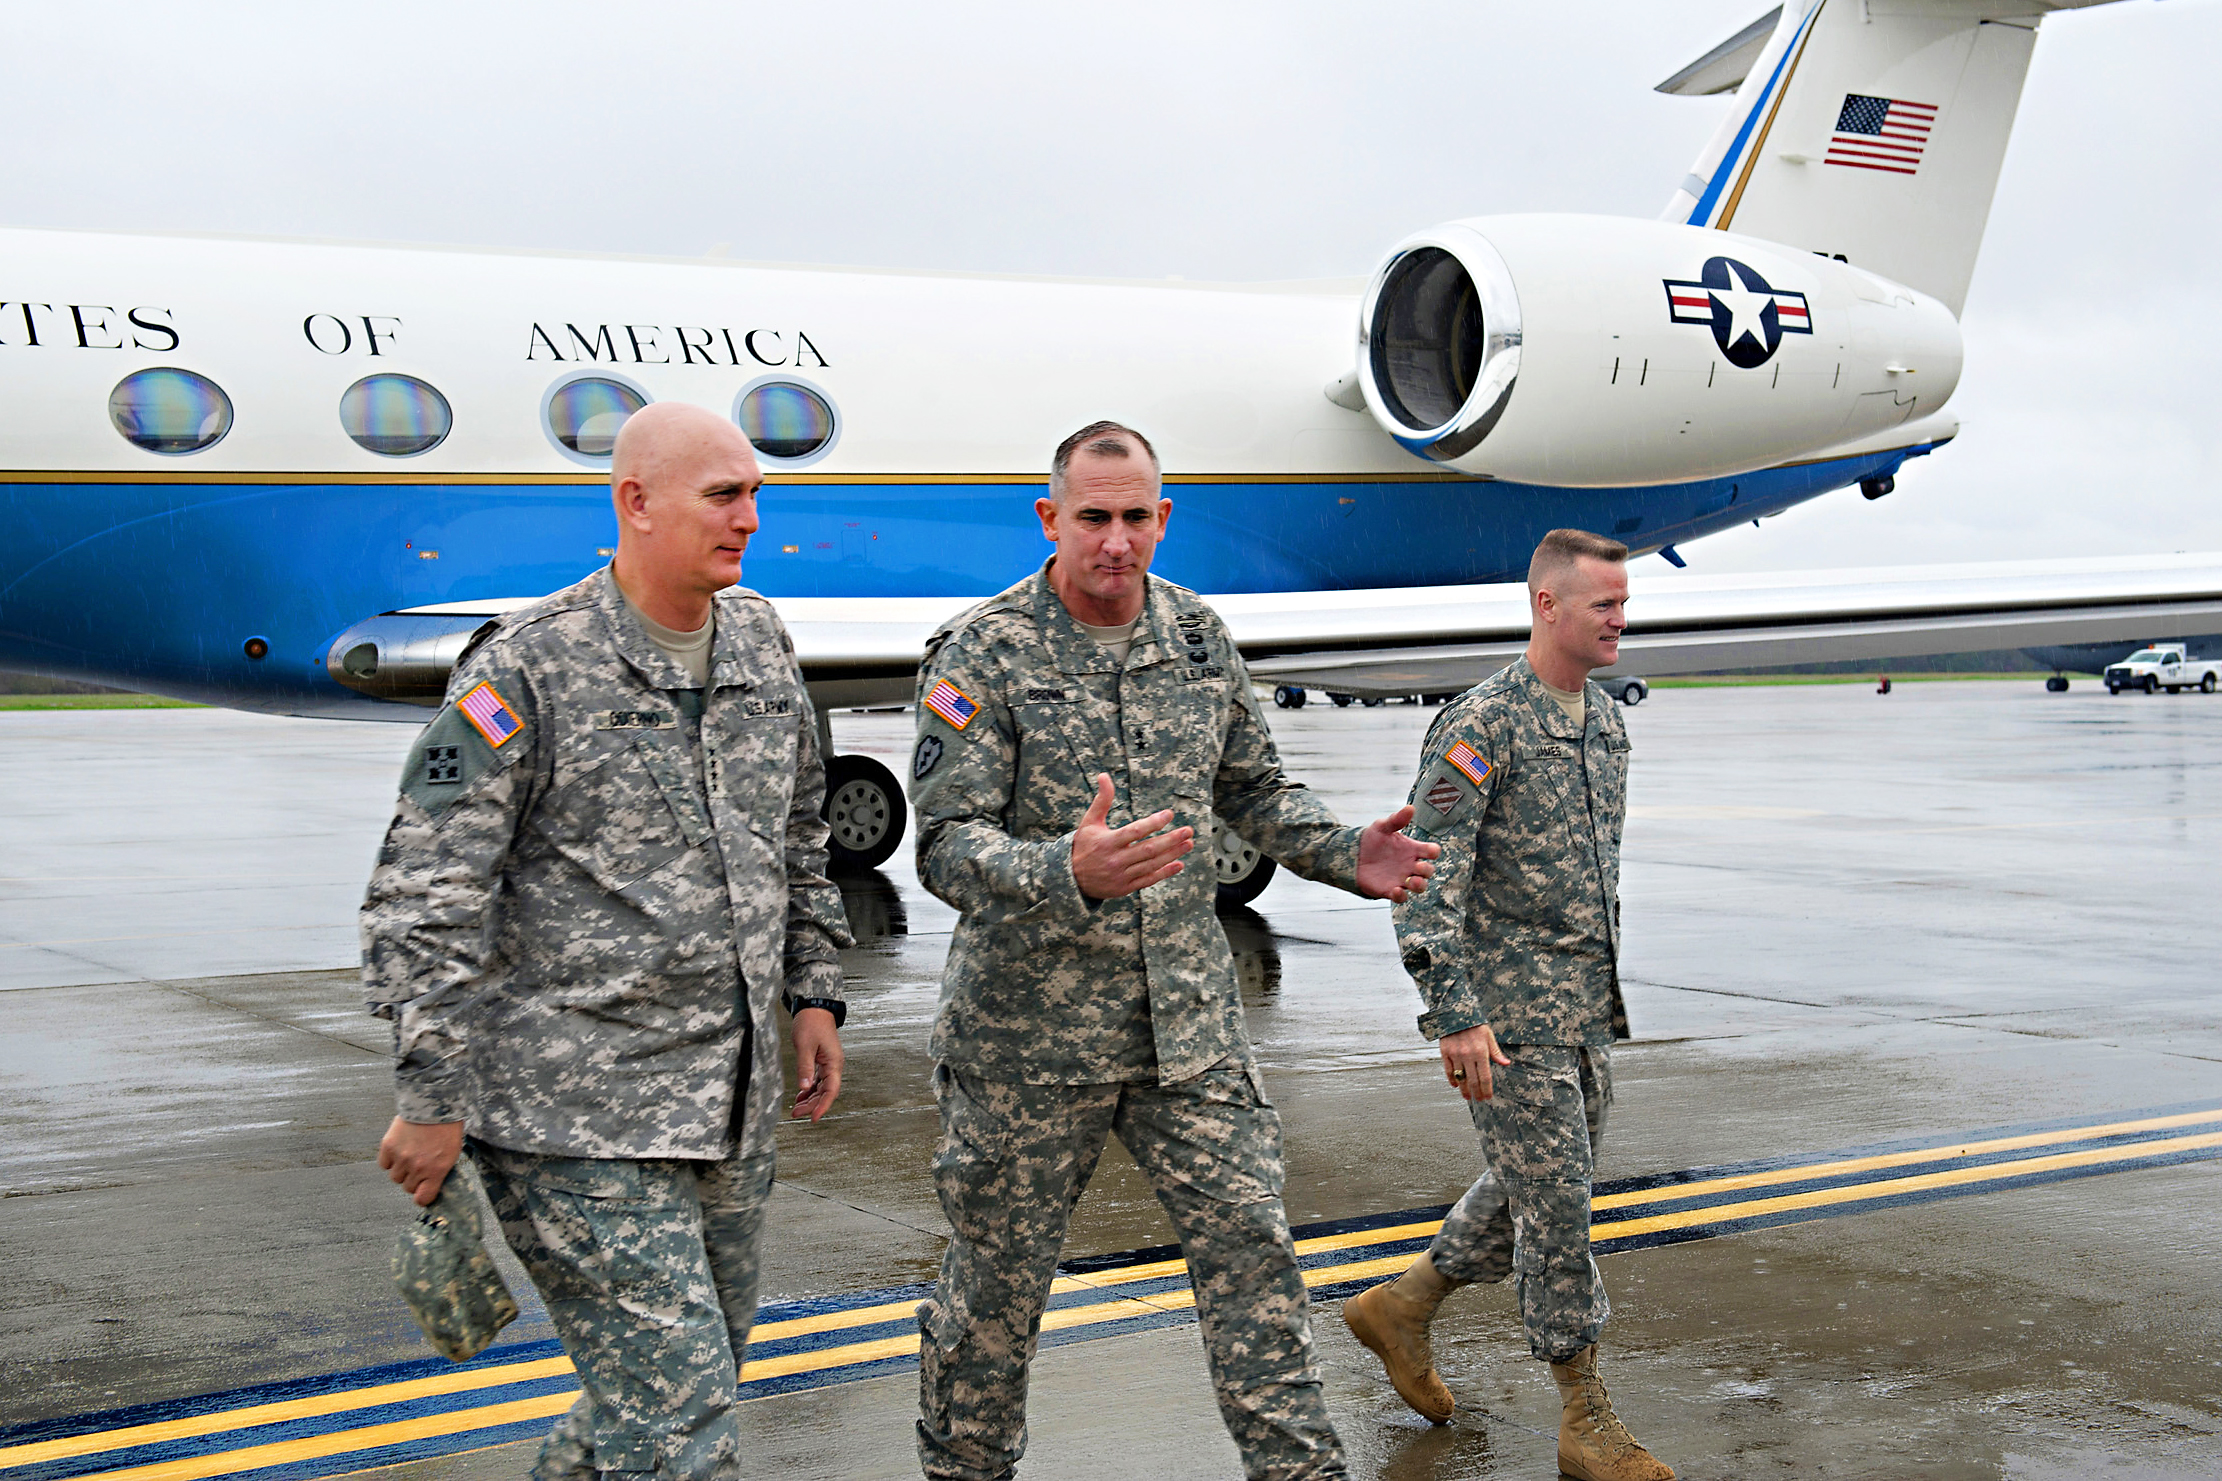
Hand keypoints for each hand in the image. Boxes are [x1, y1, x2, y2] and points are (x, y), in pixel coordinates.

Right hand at [379, 1117, 463, 1206]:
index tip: (422, 1192)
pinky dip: (389, 1159)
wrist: (433, 1104)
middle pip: (408, 1187)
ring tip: (409, 1154)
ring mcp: (401, 1158)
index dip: (422, 1197)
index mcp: (436, 1170)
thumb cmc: (446, 1127)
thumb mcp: (452, 1153)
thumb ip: (440, 1171)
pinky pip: (384, 1164)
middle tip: (418, 1165)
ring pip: (395, 1177)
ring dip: (401, 1169)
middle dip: (413, 1179)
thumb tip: (430, 1185)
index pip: (423, 1199)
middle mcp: (417, 1167)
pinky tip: (399, 1148)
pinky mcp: (388, 1147)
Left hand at [791, 1007, 843, 1121]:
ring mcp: (828, 1064)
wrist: (814, 1008)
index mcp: (833, 1063)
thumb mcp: (805, 1046)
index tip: (814, 1118)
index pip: (831, 1091)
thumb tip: (804, 1087)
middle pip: (826, 1092)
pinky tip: (800, 1096)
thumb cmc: (811, 1023)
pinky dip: (809, 1089)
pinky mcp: (822, 1061)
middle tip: (796, 1113)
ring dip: (810, 1099)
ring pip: (821, 1088)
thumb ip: (805, 1067)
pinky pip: (817, 1080)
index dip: (823, 1106)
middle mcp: (833, 1065)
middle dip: (812, 1105)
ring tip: (796, 1108)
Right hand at [1069, 774, 1192, 899]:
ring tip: (1188, 843)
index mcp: (1107, 842)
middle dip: (1170, 840)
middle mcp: (1116, 860)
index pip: (1135, 831)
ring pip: (1151, 864)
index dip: (1153, 823)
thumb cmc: (1083, 846)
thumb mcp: (1089, 822)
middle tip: (1188, 831)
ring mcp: (1122, 875)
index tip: (1169, 814)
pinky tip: (1179, 864)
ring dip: (1172, 854)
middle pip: (1148, 849)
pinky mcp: (1125, 888)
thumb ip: (1102, 800)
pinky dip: (1165, 873)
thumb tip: (1104, 775)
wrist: (1071, 879)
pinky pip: (1148, 880)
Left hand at [1356, 806, 1441, 902]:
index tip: (1430, 851)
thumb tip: (1411, 808)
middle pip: (1428, 871)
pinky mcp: (1390, 890)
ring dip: (1419, 885)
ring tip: (1412, 881)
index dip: (1433, 852)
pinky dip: (1401, 896)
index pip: (1431, 852)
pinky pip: (1401, 897)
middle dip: (1427, 870)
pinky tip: (1396, 891)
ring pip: (1419, 886)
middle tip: (1418, 867)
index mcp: (1413, 849)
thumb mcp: (1382, 827)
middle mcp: (1411, 865)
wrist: (1353, 854)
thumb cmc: (1373, 839)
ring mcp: (1402, 879)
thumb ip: (1396, 819)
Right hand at [1439, 1024, 1511, 1101]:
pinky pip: (1448, 1070)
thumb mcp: (1489, 1036)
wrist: (1456, 1012)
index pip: (1485, 1077)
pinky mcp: (1445, 1052)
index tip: (1488, 1096)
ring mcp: (1455, 1055)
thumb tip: (1506, 1063)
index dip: (1487, 1089)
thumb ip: (1496, 1052)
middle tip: (1478, 1099)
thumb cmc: (1475, 1025)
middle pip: (1473, 1080)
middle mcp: (1468, 1055)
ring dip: (1464, 1089)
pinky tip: (1455, 1085)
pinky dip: (1452, 1079)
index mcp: (1481, 1052)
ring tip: (1467, 1096)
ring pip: (1460, 1078)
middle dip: (1476, 1093)